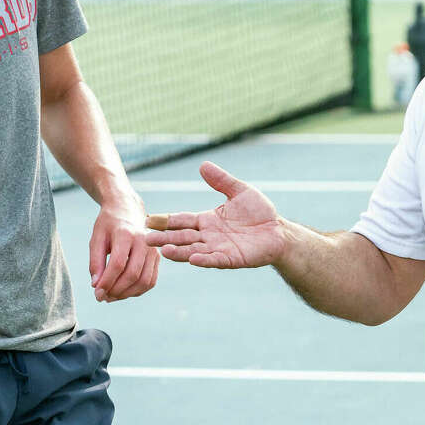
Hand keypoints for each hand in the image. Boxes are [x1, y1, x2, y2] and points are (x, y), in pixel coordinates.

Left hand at [90, 190, 158, 301]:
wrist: (127, 210)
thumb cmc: (109, 225)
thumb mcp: (96, 238)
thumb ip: (95, 262)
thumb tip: (96, 286)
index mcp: (126, 234)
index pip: (118, 263)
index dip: (107, 281)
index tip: (96, 292)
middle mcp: (144, 241)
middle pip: (133, 274)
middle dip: (116, 290)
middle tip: (101, 297)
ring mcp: (153, 250)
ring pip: (144, 281)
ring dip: (126, 294)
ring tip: (111, 297)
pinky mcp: (157, 258)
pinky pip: (150, 281)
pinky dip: (137, 291)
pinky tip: (123, 292)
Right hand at [145, 161, 285, 267]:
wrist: (278, 231)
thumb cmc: (259, 212)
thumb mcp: (239, 191)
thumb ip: (221, 180)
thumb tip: (203, 165)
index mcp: (207, 220)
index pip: (181, 220)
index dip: (165, 221)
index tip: (147, 220)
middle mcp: (208, 236)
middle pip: (181, 237)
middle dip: (164, 238)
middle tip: (146, 239)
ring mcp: (218, 248)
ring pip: (193, 250)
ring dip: (178, 251)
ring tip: (163, 251)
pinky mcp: (231, 258)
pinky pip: (215, 260)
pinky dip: (204, 259)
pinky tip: (193, 259)